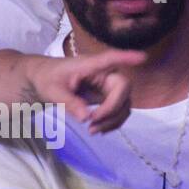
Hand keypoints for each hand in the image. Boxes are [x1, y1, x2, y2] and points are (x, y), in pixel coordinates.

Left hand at [27, 50, 144, 132]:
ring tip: (92, 130)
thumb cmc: (48, 79)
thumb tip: (86, 117)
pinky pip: (118, 111)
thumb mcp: (52, 90)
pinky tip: (98, 129)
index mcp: (90, 65)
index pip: (111, 59)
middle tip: (92, 122)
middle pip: (123, 89)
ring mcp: (108, 87)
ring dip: (112, 120)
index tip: (142, 58)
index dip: (127, 58)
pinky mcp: (107, 99)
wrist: (45, 82)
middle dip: (112, 109)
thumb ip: (68, 102)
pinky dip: (112, 123)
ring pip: (124, 104)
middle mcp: (104, 74)